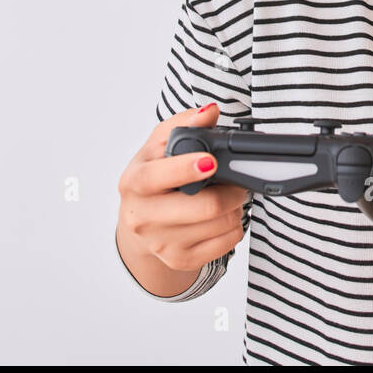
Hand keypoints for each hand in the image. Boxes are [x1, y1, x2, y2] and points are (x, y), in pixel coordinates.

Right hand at [116, 102, 251, 272]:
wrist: (139, 221)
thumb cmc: (153, 178)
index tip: (210, 161)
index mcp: (134, 182)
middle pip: (202, 207)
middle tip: (238, 181)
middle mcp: (143, 216)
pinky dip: (235, 226)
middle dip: (231, 190)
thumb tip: (209, 112)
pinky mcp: (179, 259)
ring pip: (220, 224)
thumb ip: (184, 124)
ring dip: (235, 207)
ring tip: (228, 195)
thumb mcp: (159, 146)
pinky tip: (223, 215)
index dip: (184, 169)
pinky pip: (227, 242)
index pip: (155, 177)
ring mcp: (160, 242)